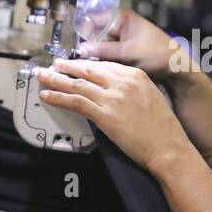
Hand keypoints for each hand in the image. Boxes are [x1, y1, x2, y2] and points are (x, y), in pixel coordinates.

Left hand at [37, 57, 192, 175]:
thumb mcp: (150, 96)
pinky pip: (76, 102)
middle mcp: (123, 82)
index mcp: (136, 75)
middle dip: (66, 66)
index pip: (104, 65)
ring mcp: (113, 98)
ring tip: (42, 77)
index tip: (75, 65)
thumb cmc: (162, 128)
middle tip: (53, 65)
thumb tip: (112, 90)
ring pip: (77, 84)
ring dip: (56, 80)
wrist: (168, 146)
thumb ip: (132, 88)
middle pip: (87, 70)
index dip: (84, 64)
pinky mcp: (105, 116)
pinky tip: (47, 96)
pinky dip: (59, 98)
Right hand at [81, 10, 195, 85]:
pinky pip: (108, 56)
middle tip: (88, 62)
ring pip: (100, 47)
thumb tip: (81, 50)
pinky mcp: (124, 52)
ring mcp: (122, 39)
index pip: (93, 21)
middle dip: (91, 48)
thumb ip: (104, 51)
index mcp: (122, 18)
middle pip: (95, 35)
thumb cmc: (160, 55)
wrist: (177, 69)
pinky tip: (107, 71)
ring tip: (99, 68)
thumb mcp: (129, 52)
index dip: (85, 35)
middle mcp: (121, 26)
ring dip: (98, 58)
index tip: (80, 50)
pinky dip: (106, 63)